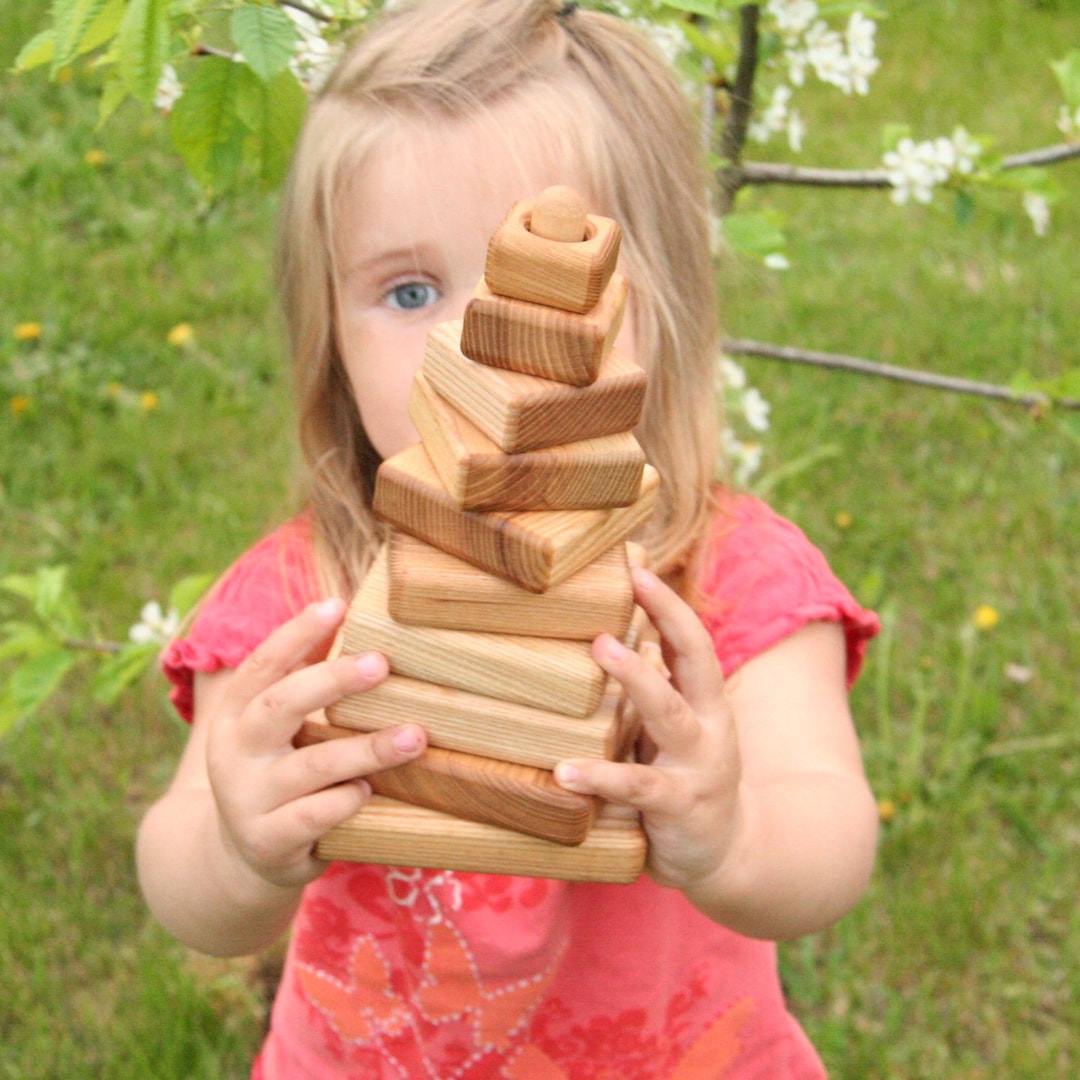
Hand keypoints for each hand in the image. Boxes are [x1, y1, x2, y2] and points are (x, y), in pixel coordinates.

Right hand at [204, 598, 426, 889]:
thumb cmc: (277, 770)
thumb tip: (348, 612)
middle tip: (381, 663)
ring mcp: (248, 800)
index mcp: (236, 712)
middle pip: (279, 706)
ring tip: (414, 736)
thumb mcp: (275, 725)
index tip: (337, 605)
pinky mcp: (269, 842)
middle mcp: (234, 752)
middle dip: (331, 681)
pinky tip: (371, 789)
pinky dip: (346, 800)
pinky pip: (313, 816)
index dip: (297, 633)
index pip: (263, 664)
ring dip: (365, 749)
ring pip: (309, 767)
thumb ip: (302, 675)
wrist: (240, 857)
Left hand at [555, 567, 740, 894]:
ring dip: (637, 676)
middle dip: (668, 617)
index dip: (668, 604)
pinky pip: (638, 786)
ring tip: (600, 649)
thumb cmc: (688, 780)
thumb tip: (632, 637)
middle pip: (696, 661)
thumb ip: (661, 689)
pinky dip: (601, 776)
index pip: (693, 642)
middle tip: (631, 583)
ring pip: (669, 712)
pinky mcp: (678, 807)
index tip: (638, 568)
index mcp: (706, 703)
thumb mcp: (678, 730)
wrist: (731, 857)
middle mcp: (708, 725)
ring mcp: (697, 766)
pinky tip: (565, 772)